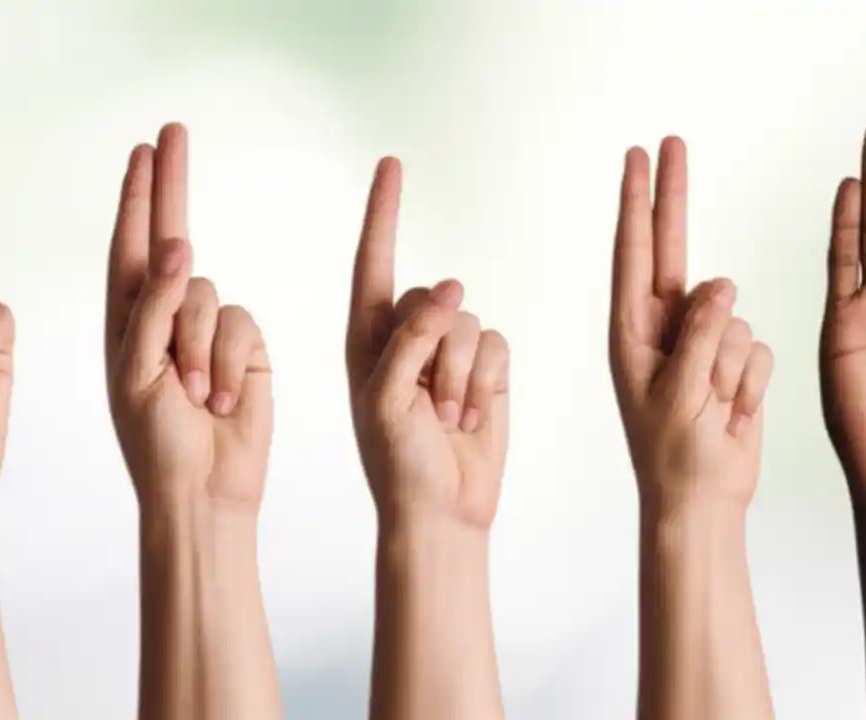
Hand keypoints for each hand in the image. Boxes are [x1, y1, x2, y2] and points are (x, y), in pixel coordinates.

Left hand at [105, 124, 272, 507]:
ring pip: (206, 293)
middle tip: (174, 132)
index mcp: (125, 319)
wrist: (203, 487)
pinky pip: (240, 323)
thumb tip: (178, 244)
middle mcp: (166, 314)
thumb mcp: (134, 372)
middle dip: (171, 184)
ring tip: (192, 396)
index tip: (145, 148)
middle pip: (172, 236)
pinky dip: (228, 361)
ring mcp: (207, 329)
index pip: (129, 243)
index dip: (137, 194)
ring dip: (197, 347)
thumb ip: (152, 305)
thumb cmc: (154, 440)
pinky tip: (221, 398)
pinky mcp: (246, 346)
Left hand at [347, 158, 509, 528]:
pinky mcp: (488, 368)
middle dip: (436, 349)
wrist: (441, 508)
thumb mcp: (384, 397)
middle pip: (432, 297)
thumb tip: (452, 285)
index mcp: (367, 338)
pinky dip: (486, 382)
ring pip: (470, 322)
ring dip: (461, 376)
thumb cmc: (395, 461)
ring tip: (446, 420)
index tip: (391, 164)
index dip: (383, 213)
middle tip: (427, 405)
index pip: (373, 262)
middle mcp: (409, 336)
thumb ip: (411, 336)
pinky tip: (471, 418)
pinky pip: (498, 344)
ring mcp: (451, 352)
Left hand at [609, 137, 773, 508]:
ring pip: (733, 314)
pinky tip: (732, 413)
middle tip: (672, 143)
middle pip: (673, 250)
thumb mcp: (677, 393)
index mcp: (632, 334)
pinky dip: (750, 381)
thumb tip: (721, 282)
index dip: (638, 203)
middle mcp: (665, 329)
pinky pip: (757, 346)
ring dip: (729, 364)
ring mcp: (702, 345)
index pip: (634, 254)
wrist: (704, 502)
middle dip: (672, 199)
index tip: (637, 156)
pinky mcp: (736, 364)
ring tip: (712, 408)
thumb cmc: (674, 456)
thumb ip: (697, 333)